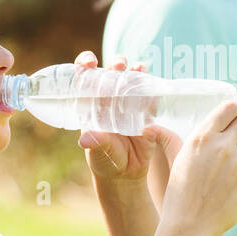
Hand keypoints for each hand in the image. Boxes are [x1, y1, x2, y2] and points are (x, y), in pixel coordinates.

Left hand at [73, 51, 167, 184]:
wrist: (126, 173)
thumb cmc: (105, 161)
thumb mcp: (98, 153)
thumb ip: (95, 143)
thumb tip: (84, 140)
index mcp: (92, 105)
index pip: (86, 78)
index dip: (85, 65)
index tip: (90, 62)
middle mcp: (110, 100)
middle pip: (112, 74)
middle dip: (116, 65)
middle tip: (119, 66)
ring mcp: (129, 104)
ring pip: (132, 80)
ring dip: (135, 71)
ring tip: (139, 68)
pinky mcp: (146, 112)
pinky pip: (150, 96)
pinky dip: (151, 87)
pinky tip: (152, 82)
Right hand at [162, 100, 236, 235]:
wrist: (188, 226)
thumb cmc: (178, 193)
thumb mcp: (174, 161)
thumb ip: (168, 140)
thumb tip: (149, 128)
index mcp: (203, 137)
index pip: (231, 108)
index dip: (234, 113)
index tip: (232, 120)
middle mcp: (223, 146)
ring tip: (224, 175)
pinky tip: (228, 192)